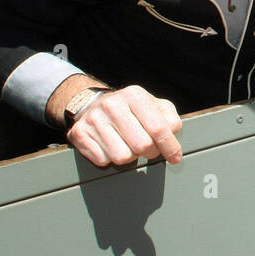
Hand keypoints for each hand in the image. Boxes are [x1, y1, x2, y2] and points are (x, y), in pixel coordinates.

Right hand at [66, 85, 183, 166]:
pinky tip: (110, 146)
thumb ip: (170, 118)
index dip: (169, 146)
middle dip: (150, 152)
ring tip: (127, 144)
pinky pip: (103, 161)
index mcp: (134, 95)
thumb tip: (173, 134)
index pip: (158, 128)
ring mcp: (94, 119)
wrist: (94, 105)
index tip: (175, 158)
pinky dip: (110, 158)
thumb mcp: (155, 106)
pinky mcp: (79, 134)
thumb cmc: (132, 110)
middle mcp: (112, 105)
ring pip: (122, 157)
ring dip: (129, 156)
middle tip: (147, 148)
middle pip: (142, 145)